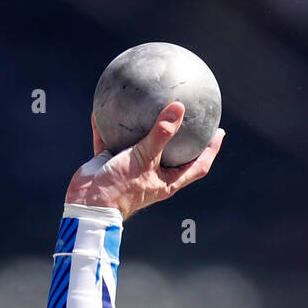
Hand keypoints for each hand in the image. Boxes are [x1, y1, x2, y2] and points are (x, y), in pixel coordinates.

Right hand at [65, 101, 225, 220]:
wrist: (88, 203)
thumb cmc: (122, 187)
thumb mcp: (145, 158)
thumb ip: (161, 133)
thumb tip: (178, 107)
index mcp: (167, 181)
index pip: (197, 166)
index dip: (210, 151)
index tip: (219, 132)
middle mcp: (152, 175)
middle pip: (174, 155)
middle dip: (182, 138)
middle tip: (189, 114)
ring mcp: (131, 169)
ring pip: (141, 145)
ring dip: (145, 128)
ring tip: (151, 105)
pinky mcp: (110, 163)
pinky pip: (110, 139)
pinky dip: (108, 126)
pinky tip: (105, 106)